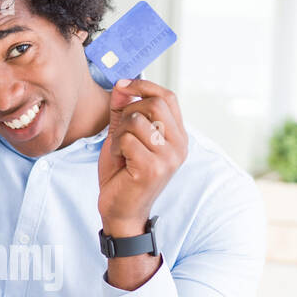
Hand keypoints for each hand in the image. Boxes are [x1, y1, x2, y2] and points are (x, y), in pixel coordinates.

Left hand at [97, 78, 188, 235]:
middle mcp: (179, 146)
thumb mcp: (123, 137)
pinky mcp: (153, 168)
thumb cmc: (123, 175)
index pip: (168, 97)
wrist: (121, 211)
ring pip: (137, 121)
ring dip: (120, 132)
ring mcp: (168, 158)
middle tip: (119, 131)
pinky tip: (120, 161)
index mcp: (178, 137)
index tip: (123, 86)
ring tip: (120, 150)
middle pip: (155, 104)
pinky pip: (127, 139)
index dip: (144, 86)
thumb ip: (123, 111)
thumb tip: (122, 85)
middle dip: (129, 111)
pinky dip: (116, 147)